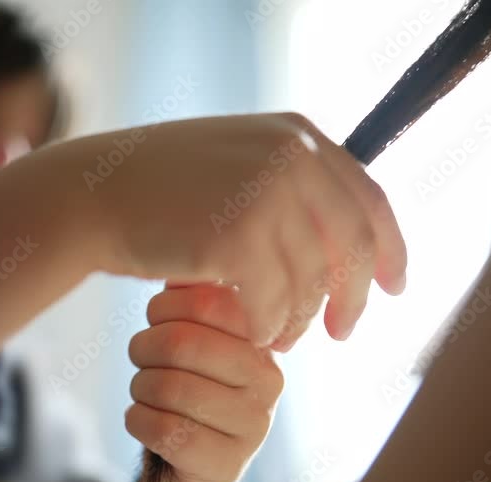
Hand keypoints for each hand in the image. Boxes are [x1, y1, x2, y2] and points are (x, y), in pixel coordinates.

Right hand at [65, 112, 407, 346]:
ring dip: (300, 320)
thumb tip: (350, 239)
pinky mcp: (236, 237)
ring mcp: (265, 194)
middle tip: (344, 334)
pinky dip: (266, 327)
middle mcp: (290, 156)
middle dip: (355, 297)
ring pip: (310, 281)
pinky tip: (254, 336)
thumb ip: (294, 184)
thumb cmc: (164, 188)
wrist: (95, 192)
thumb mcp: (239, 163)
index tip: (395, 288)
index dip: (391, 250)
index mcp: (298, 135)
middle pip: (353, 245)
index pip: (369, 200)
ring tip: (280, 337)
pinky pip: (272, 303)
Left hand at [126, 283, 283, 481]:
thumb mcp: (196, 336)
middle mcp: (270, 382)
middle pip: (182, 344)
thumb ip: (192, 296)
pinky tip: (142, 418)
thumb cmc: (192, 386)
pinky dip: (138, 420)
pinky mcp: (227, 466)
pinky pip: (164, 430)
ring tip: (144, 390)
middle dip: (144, 347)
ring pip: (169, 388)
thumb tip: (179, 266)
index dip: (164, 306)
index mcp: (265, 339)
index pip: (208, 302)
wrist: (194, 465)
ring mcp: (254, 428)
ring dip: (140, 387)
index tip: (155, 319)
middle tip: (140, 355)